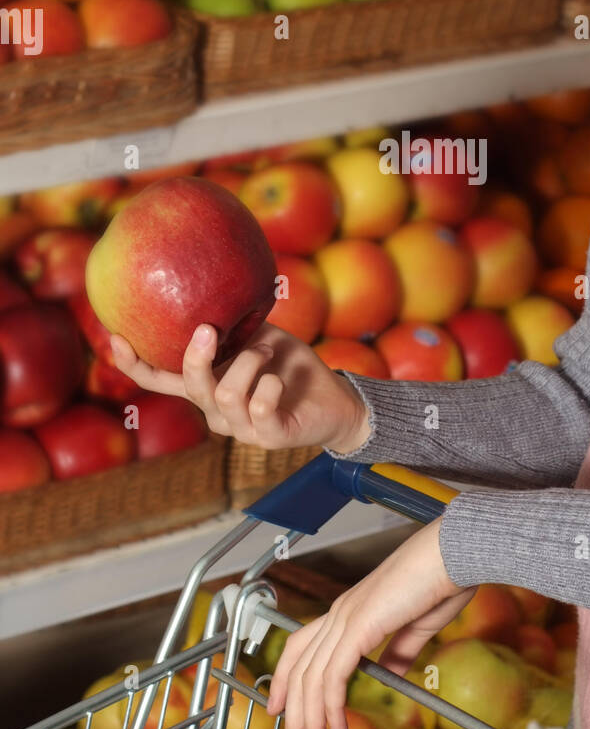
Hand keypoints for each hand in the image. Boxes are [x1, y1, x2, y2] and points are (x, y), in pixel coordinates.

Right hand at [108, 322, 369, 451]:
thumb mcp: (261, 338)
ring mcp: (242, 428)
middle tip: (209, 329)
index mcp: (207, 387)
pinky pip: (259, 411)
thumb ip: (236, 325)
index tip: (115, 337)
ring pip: (226, 395)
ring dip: (249, 363)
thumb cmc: (291, 368)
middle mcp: (216, 412)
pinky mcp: (270, 437)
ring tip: (268, 351)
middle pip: (190, 387)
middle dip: (196, 357)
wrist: (334, 402)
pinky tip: (277, 377)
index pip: (161, 380)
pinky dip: (268, 387)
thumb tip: (214, 290)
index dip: (134, 364)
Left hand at [266, 517, 476, 728]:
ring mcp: (346, 617)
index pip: (300, 647)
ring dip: (312, 723)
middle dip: (297, 718)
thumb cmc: (442, 580)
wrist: (453, 554)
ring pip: (311, 679)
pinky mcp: (359, 626)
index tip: (280, 710)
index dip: (285, 680)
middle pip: (299, 671)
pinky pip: (334, 676)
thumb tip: (390, 671)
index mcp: (350, 609)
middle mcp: (340, 612)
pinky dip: (330, 708)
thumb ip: (399, 650)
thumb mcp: (416, 625)